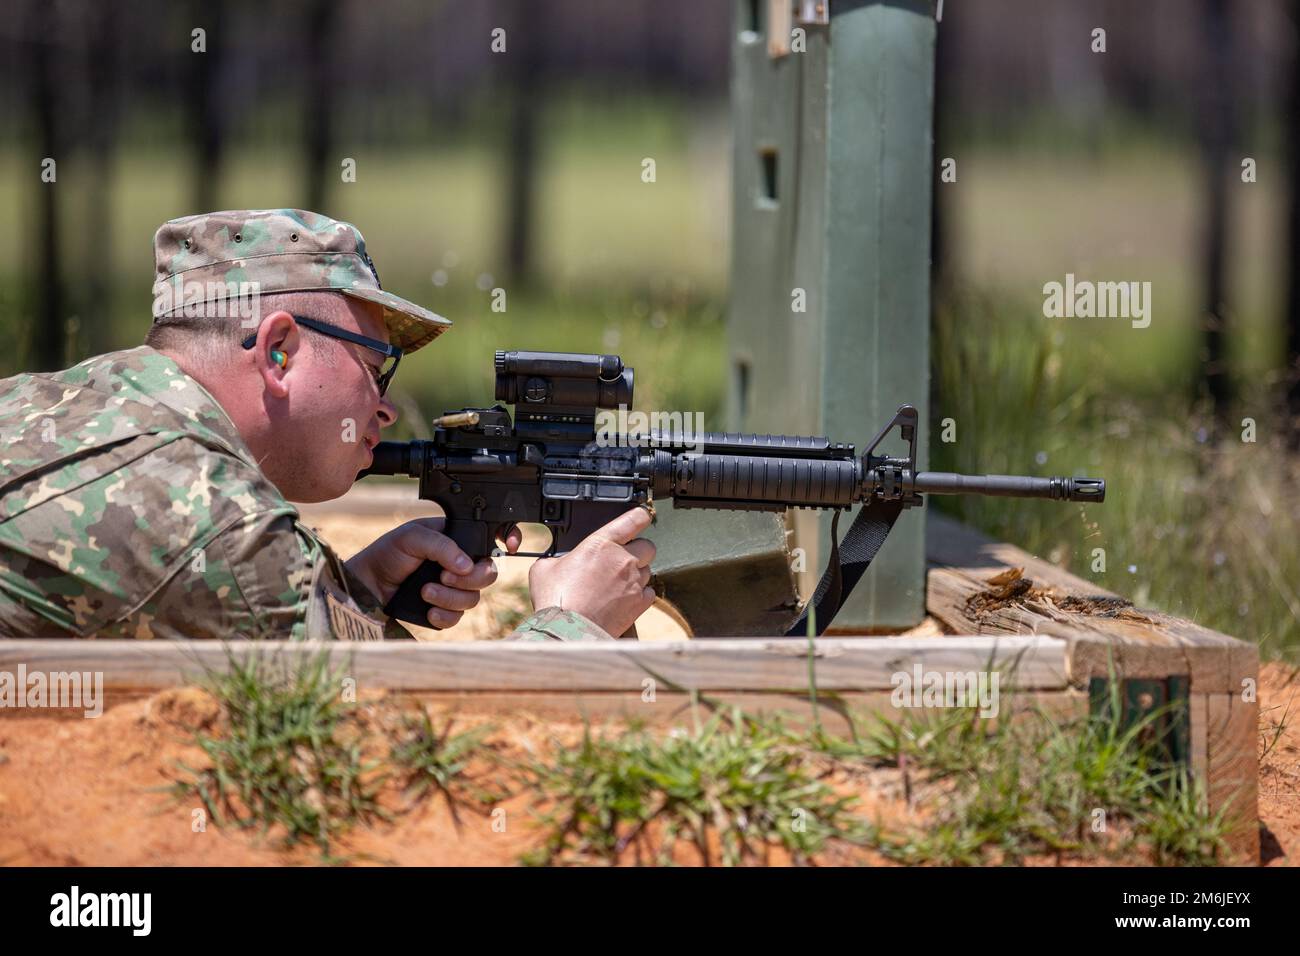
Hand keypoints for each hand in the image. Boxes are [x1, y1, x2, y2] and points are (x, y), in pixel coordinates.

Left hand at [344, 518, 522, 628]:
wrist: (368, 585)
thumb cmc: (388, 554)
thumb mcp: (412, 537)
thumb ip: (441, 546)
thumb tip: (466, 565)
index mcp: (456, 538)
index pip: (490, 536)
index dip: (507, 537)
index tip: (509, 545)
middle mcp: (459, 563)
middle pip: (488, 573)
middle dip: (470, 578)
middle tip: (444, 576)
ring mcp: (453, 587)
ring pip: (474, 598)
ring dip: (450, 597)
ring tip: (425, 591)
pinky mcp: (444, 609)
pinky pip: (458, 617)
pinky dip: (444, 614)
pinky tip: (428, 609)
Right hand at [527, 507, 656, 637]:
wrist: (567, 631)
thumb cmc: (555, 600)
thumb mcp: (545, 568)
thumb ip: (558, 558)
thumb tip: (559, 561)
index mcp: (601, 543)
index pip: (634, 519)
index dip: (640, 515)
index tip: (642, 516)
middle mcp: (623, 559)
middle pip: (648, 546)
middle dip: (638, 550)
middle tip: (623, 559)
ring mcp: (634, 582)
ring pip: (648, 570)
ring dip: (637, 573)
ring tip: (617, 584)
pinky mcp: (639, 603)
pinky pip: (649, 592)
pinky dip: (640, 594)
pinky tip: (624, 599)